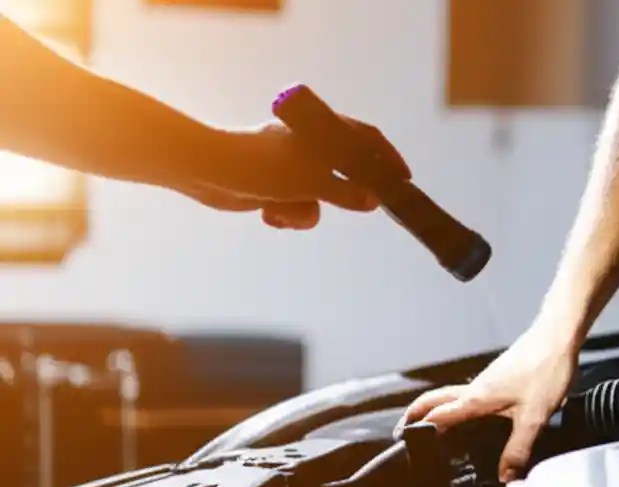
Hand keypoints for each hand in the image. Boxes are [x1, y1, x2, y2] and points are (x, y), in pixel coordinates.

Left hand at [174, 118, 410, 229]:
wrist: (206, 171)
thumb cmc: (262, 166)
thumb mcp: (312, 181)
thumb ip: (346, 191)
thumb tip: (374, 200)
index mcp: (320, 132)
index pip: (365, 139)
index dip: (387, 158)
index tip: (403, 180)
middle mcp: (307, 146)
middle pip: (343, 170)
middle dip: (345, 194)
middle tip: (368, 209)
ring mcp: (290, 167)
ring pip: (319, 195)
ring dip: (305, 211)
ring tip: (286, 212)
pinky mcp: (273, 185)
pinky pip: (296, 205)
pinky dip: (287, 214)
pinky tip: (269, 215)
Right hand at [398, 324, 579, 481]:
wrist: (558, 337)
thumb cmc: (546, 368)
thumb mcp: (534, 417)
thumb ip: (519, 449)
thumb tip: (506, 476)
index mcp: (477, 398)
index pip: (437, 415)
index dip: (418, 428)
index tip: (403, 440)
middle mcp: (477, 387)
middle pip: (435, 399)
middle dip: (416, 412)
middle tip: (404, 427)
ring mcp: (487, 380)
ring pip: (452, 395)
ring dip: (437, 407)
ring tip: (432, 425)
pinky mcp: (499, 377)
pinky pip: (470, 393)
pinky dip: (459, 404)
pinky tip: (472, 414)